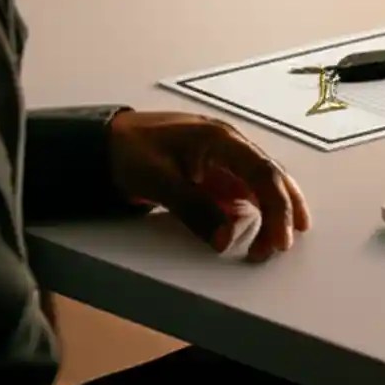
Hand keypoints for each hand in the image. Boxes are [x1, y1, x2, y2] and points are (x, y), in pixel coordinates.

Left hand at [106, 110, 310, 260]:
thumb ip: (195, 209)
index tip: (279, 238)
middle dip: (283, 211)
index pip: (263, 172)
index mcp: (221, 138)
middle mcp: (229, 144)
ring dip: (271, 212)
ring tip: (273, 242)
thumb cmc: (129, 152)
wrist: (101, 142)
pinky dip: (253, 210)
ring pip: (261, 183)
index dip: (278, 206)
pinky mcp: (212, 170)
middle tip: (282, 245)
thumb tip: (226, 241)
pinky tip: (256, 228)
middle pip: (271, 176)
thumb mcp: (159, 181)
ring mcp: (222, 156)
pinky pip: (242, 189)